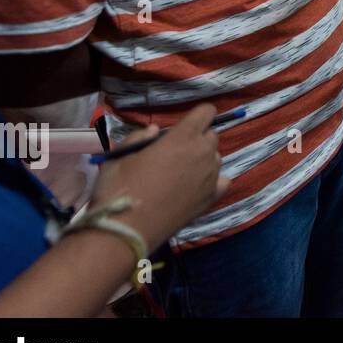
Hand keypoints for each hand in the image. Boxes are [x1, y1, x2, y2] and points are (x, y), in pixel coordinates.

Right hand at [88, 104, 227, 253]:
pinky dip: (214, 181)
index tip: (186, 125)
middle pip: (212, 136)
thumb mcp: (119, 155)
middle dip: (198, 138)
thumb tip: (155, 131)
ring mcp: (211, 177)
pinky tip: (197, 187)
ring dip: (203, 160)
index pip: (207, 112)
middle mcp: (203, 153)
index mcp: (183, 138)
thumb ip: (139, 137)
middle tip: (175, 153)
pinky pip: (223, 181)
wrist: (125, 230)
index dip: (198, 115)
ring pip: (216, 158)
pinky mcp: (212, 199)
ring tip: (180, 174)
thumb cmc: (119, 188)